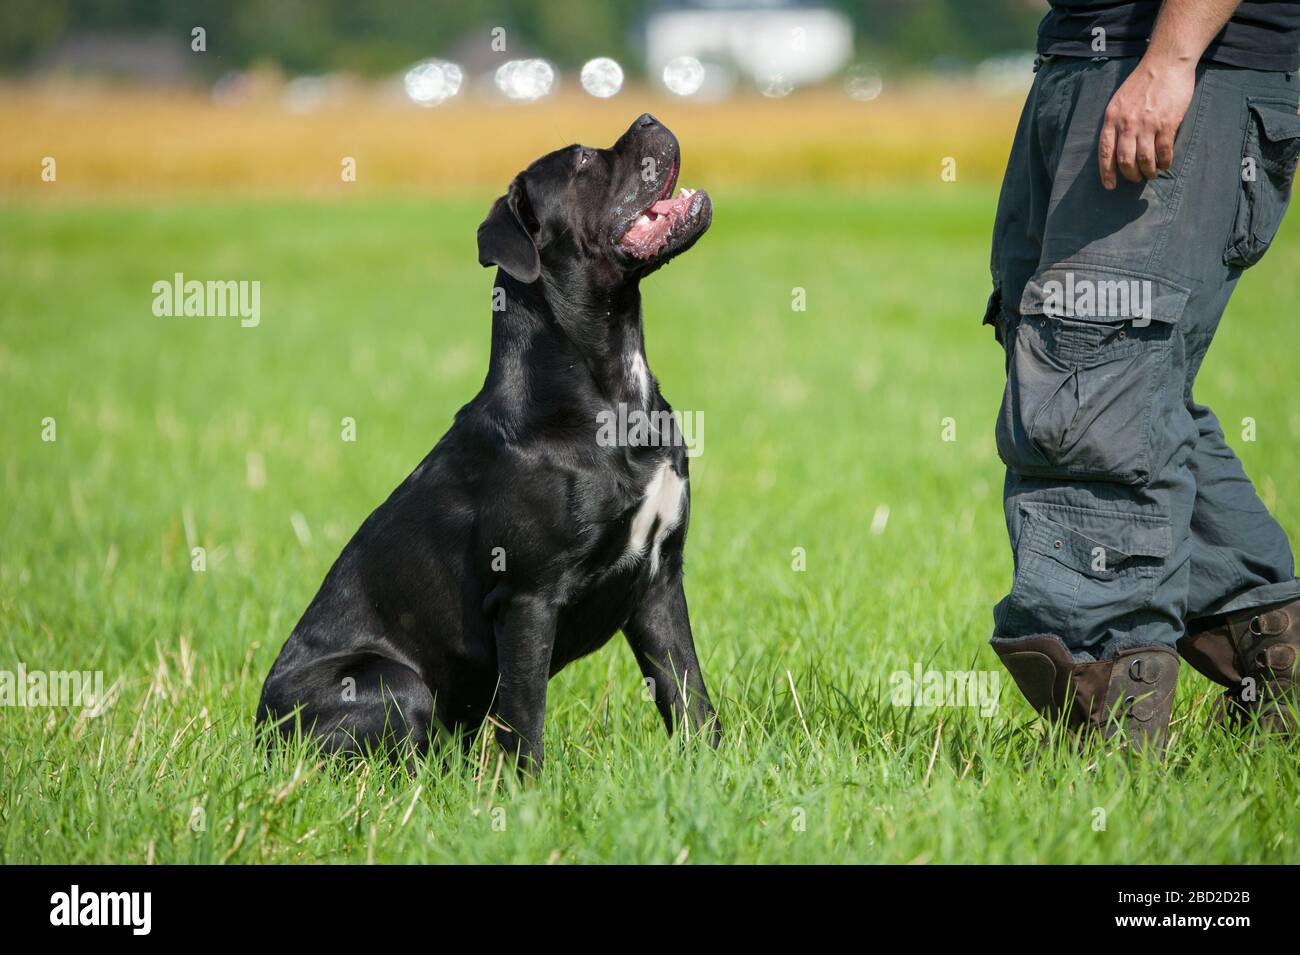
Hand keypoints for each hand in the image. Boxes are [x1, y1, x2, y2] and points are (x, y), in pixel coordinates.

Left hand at [1098, 56, 1195, 188]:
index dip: (1106, 172)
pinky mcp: (1167, 123)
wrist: (1165, 63)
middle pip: (1125, 160)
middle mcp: (1127, 124)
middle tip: (1136, 178)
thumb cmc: (1142, 82)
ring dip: (1148, 171)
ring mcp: (1148, 124)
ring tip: (1151, 174)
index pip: (1105, 152)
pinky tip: (1165, 164)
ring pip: (1145, 159)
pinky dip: (1164, 162)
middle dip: (1130, 174)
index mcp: (1112, 118)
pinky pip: (1164, 151)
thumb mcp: (1119, 100)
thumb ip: (1116, 122)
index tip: (1110, 185)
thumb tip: (1116, 146)